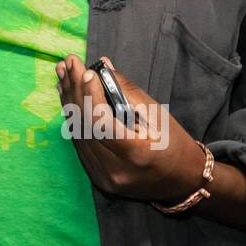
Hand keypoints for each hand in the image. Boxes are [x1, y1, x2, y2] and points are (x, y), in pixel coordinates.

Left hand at [55, 53, 207, 204]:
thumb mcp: (157, 114)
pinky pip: (80, 142)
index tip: (85, 70)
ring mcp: (103, 176)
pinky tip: (68, 96)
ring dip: (69, 101)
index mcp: (136, 154)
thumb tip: (102, 65)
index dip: (90, 94)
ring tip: (63, 74)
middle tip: (68, 63)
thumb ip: (127, 91)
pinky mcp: (96, 176)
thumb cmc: (174, 144)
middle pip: (85, 125)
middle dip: (75, 91)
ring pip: (78, 133)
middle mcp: (115, 169)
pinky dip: (74, 117)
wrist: (181, 182)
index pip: (101, 122)